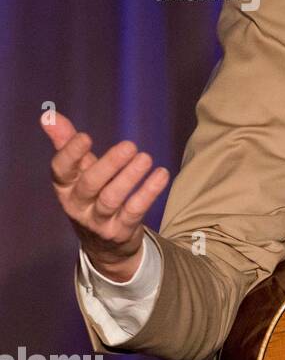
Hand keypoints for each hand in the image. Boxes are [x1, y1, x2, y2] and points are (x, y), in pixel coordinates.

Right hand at [43, 111, 170, 281]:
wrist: (103, 244)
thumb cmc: (90, 195)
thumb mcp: (78, 171)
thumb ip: (66, 143)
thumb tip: (48, 115)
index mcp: (64, 187)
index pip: (60, 170)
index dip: (70, 154)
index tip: (85, 136)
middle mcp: (77, 205)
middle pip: (90, 184)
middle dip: (109, 165)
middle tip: (130, 146)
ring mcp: (98, 221)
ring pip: (112, 199)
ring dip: (130, 178)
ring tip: (146, 158)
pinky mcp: (120, 231)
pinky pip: (134, 211)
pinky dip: (149, 193)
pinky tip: (161, 174)